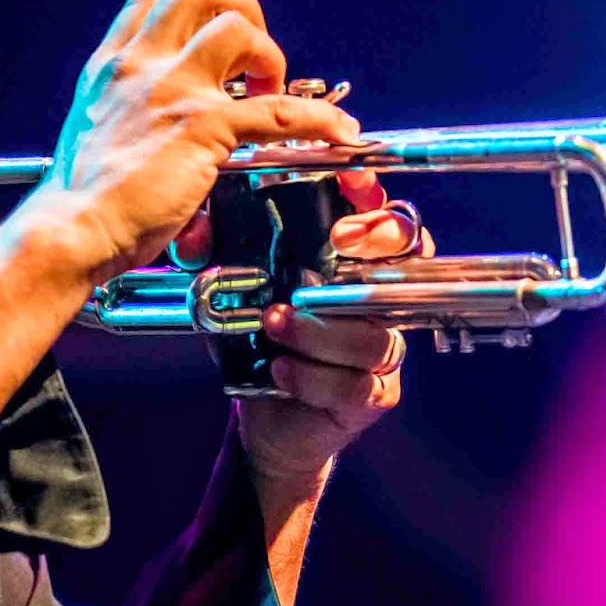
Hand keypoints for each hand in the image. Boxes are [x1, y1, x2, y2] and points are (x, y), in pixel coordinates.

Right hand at [8, 0, 361, 284]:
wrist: (70, 230)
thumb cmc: (78, 202)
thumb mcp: (90, 136)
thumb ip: (123, 117)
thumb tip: (155, 131)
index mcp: (110, 69)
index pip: (149, 4)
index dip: (190, 16)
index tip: (210, 45)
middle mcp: (139, 66)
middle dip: (236, 12)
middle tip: (251, 57)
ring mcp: (172, 90)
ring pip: (236, 29)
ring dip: (268, 53)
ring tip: (273, 88)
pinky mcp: (202, 126)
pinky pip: (278, 110)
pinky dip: (317, 118)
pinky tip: (335, 131)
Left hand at [231, 170, 434, 485]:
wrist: (269, 420)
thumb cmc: (262, 345)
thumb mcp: (241, 293)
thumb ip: (223, 257)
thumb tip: (198, 232)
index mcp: (356, 269)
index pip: (388, 220)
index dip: (376, 200)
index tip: (353, 186)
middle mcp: (380, 304)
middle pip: (408, 262)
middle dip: (376, 244)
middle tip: (336, 242)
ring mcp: (382, 352)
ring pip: (374, 334)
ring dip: (320, 328)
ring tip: (275, 322)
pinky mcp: (373, 397)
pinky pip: (355, 384)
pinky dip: (312, 376)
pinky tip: (280, 369)